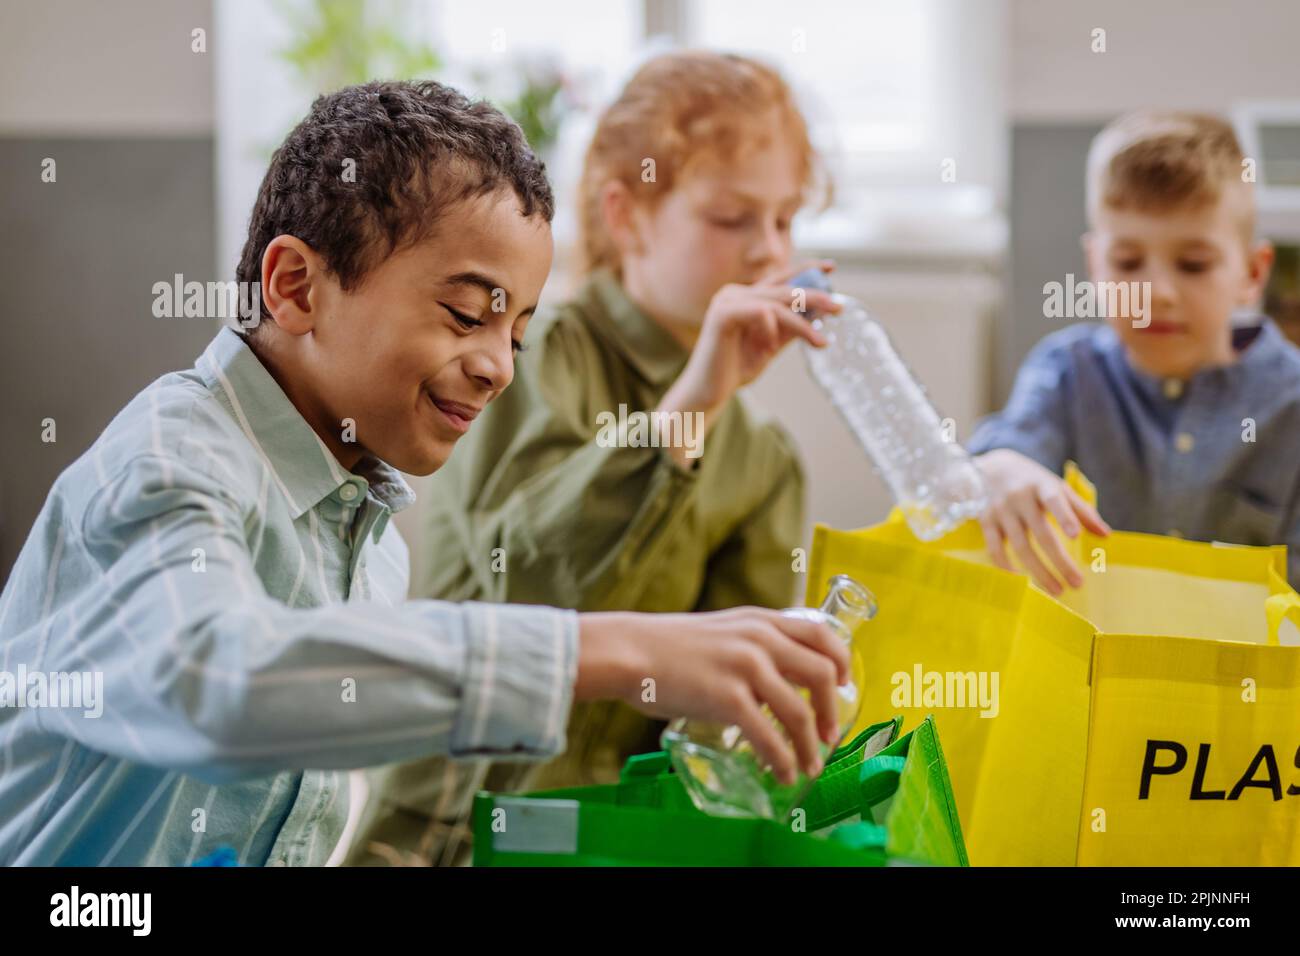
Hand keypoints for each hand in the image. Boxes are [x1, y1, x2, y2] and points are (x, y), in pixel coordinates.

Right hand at [574, 606, 850, 784]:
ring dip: (810, 745)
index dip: (842, 662)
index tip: (844, 684)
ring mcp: (745, 667)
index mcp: (761, 620)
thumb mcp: (722, 630)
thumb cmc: (668, 646)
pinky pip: (768, 735)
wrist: (630, 650)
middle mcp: (760, 638)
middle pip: (822, 674)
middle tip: (829, 734)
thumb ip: (751, 645)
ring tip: (809, 765)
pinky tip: (783, 772)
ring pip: (799, 711)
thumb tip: (771, 680)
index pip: (821, 635)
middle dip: (833, 710)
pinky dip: (783, 759)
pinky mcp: (727, 697)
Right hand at [655, 261, 837, 466]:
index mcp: (743, 297)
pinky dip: (773, 329)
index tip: (831, 268)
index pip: (780, 278)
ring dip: (802, 323)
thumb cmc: (735, 369)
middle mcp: (733, 293)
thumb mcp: (771, 345)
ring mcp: (726, 301)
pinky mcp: (722, 314)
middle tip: (839, 307)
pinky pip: (761, 312)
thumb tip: (821, 313)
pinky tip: (770, 348)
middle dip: (814, 296)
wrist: (708, 392)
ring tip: (820, 341)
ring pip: (776, 303)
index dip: (806, 270)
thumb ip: (791, 328)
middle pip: (783, 288)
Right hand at [974, 449, 1110, 595]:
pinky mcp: (986, 522)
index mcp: (1041, 486)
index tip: (1075, 536)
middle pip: (1041, 533)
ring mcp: (1001, 511)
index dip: (1064, 517)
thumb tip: (1105, 535)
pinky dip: (1006, 567)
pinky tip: (1021, 581)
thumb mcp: (1056, 487)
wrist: (991, 468)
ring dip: (1039, 571)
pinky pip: (995, 549)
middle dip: (1060, 561)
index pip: (1053, 500)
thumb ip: (1081, 510)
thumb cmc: (1032, 482)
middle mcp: (1020, 498)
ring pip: (1020, 546)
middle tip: (1077, 583)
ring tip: (1057, 590)